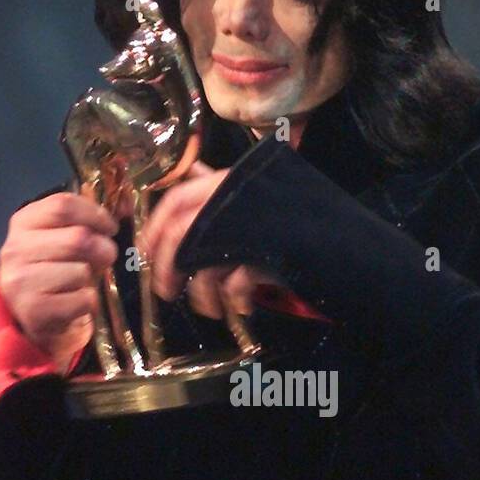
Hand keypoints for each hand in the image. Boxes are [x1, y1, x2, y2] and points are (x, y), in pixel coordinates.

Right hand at [0, 186, 118, 370]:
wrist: (35, 319)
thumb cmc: (56, 272)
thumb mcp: (63, 238)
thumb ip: (88, 220)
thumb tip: (125, 204)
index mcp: (22, 223)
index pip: (62, 205)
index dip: (95, 214)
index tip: (110, 227)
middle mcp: (15, 249)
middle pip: (78, 238)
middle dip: (104, 249)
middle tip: (107, 257)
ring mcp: (21, 282)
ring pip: (81, 271)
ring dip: (92, 279)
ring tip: (81, 283)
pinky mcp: (34, 311)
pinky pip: (83, 299)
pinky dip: (89, 303)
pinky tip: (76, 303)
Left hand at [138, 160, 283, 318]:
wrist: (335, 239)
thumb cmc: (289, 219)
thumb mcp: (251, 196)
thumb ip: (218, 185)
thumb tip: (189, 172)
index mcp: (226, 183)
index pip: (176, 199)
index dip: (154, 226)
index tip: (144, 252)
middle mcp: (233, 202)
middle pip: (181, 233)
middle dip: (167, 269)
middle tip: (166, 292)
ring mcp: (248, 230)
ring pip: (205, 266)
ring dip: (203, 295)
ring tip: (210, 308)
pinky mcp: (264, 256)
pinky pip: (236, 283)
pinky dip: (235, 300)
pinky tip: (242, 307)